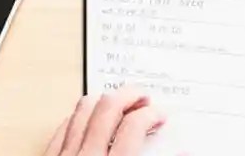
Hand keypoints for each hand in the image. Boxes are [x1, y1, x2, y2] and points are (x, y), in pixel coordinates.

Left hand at [44, 88, 165, 155]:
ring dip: (103, 101)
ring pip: (82, 110)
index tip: (158, 116)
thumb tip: (183, 152)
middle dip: (129, 95)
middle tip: (142, 98)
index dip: (151, 115)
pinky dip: (78, 118)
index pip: (134, 126)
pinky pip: (62, 129)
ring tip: (117, 103)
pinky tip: (87, 121)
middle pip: (108, 107)